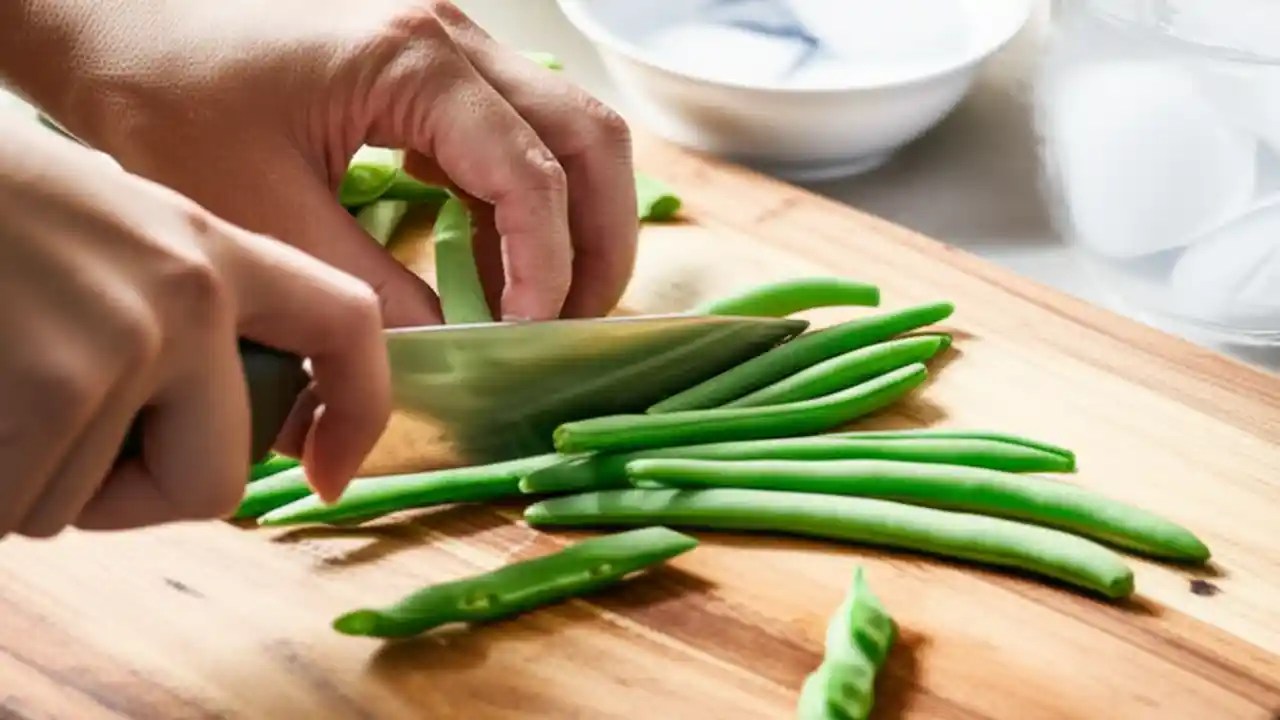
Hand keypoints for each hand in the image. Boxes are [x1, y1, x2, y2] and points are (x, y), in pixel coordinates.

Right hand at [0, 116, 389, 538]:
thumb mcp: (109, 240)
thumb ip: (175, 321)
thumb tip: (211, 432)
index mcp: (212, 251)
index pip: (348, 326)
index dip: (358, 411)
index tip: (326, 474)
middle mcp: (189, 295)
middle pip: (217, 480)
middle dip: (131, 493)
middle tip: (52, 442)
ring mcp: (126, 342)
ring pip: (92, 502)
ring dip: (29, 476)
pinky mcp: (53, 389)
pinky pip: (25, 507)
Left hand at [1, 0, 637, 324]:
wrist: (116, 18)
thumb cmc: (167, 94)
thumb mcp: (265, 209)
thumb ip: (370, 290)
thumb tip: (448, 352)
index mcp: (415, 61)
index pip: (531, 176)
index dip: (546, 271)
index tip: (527, 341)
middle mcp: (455, 38)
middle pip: (589, 139)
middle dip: (600, 241)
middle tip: (573, 325)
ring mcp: (452, 46)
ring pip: (570, 132)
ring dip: (576, 222)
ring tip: (542, 305)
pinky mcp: (435, 68)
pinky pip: (519, 136)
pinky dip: (525, 205)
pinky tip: (493, 261)